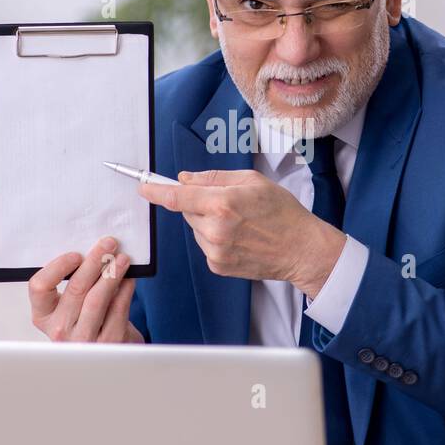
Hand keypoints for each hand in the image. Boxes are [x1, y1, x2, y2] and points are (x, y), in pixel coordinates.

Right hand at [28, 235, 144, 342]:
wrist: (108, 353)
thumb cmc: (88, 321)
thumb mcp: (71, 305)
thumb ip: (74, 282)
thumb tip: (94, 250)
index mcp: (43, 315)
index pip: (39, 287)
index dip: (58, 267)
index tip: (76, 255)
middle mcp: (59, 330)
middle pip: (75, 289)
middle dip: (94, 262)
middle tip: (108, 244)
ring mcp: (84, 339)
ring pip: (97, 299)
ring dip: (112, 274)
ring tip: (122, 259)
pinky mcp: (109, 342)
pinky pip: (118, 309)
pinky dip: (125, 289)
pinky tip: (129, 278)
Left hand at [139, 170, 345, 298]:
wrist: (301, 249)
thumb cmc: (283, 212)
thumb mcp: (252, 181)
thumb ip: (214, 178)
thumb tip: (184, 179)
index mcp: (223, 203)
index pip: (177, 197)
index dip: (156, 191)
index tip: (143, 187)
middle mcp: (215, 229)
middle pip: (187, 211)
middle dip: (199, 204)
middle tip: (228, 204)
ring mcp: (215, 251)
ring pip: (196, 229)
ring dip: (208, 223)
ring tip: (239, 224)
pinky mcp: (218, 266)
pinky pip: (205, 246)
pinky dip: (215, 239)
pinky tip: (239, 238)